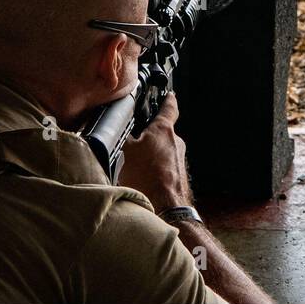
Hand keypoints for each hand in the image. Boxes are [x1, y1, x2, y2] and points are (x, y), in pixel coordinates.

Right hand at [117, 93, 192, 213]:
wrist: (166, 207)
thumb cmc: (148, 178)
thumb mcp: (126, 152)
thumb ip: (128, 140)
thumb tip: (125, 135)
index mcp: (164, 130)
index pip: (169, 108)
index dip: (167, 100)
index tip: (169, 95)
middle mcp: (176, 143)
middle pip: (162, 134)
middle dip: (148, 139)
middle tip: (132, 147)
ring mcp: (179, 161)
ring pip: (162, 154)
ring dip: (149, 159)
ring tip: (134, 172)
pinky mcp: (178, 177)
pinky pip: (163, 170)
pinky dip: (153, 174)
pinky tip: (141, 183)